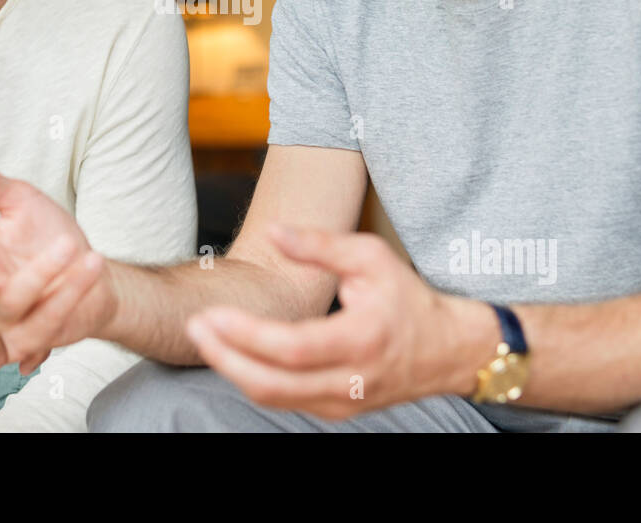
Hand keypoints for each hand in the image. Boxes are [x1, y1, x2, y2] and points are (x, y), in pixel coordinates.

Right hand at [0, 144, 118, 370]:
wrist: (92, 271)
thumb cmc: (49, 234)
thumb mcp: (20, 199)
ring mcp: (6, 318)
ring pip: (8, 303)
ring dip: (39, 274)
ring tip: (68, 243)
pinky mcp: (34, 338)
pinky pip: (46, 321)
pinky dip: (69, 292)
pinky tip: (91, 262)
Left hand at [184, 225, 471, 419]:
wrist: (446, 351)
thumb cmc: (406, 298)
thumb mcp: (371, 258)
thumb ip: (321, 245)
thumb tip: (275, 231)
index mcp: (362, 339)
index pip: (294, 348)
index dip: (248, 334)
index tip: (213, 313)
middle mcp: (351, 380)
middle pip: (273, 384)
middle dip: (225, 358)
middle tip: (194, 325)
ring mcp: (342, 402)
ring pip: (274, 397)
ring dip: (232, 368)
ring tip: (204, 335)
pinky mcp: (334, 410)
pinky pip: (284, 399)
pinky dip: (252, 377)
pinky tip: (232, 351)